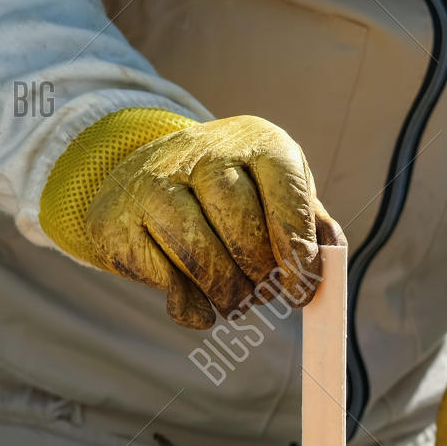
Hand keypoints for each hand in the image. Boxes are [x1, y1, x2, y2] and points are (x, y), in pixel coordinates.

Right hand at [41, 111, 341, 327]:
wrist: (147, 176)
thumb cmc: (235, 193)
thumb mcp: (279, 195)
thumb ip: (310, 227)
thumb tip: (329, 260)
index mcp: (256, 140)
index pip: (284, 192)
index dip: (297, 248)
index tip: (302, 290)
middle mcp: (201, 151)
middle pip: (240, 224)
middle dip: (259, 274)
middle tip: (265, 295)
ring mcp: (152, 182)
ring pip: (199, 253)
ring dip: (227, 292)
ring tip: (237, 301)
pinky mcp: (117, 219)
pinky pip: (163, 277)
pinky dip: (190, 305)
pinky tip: (200, 302)